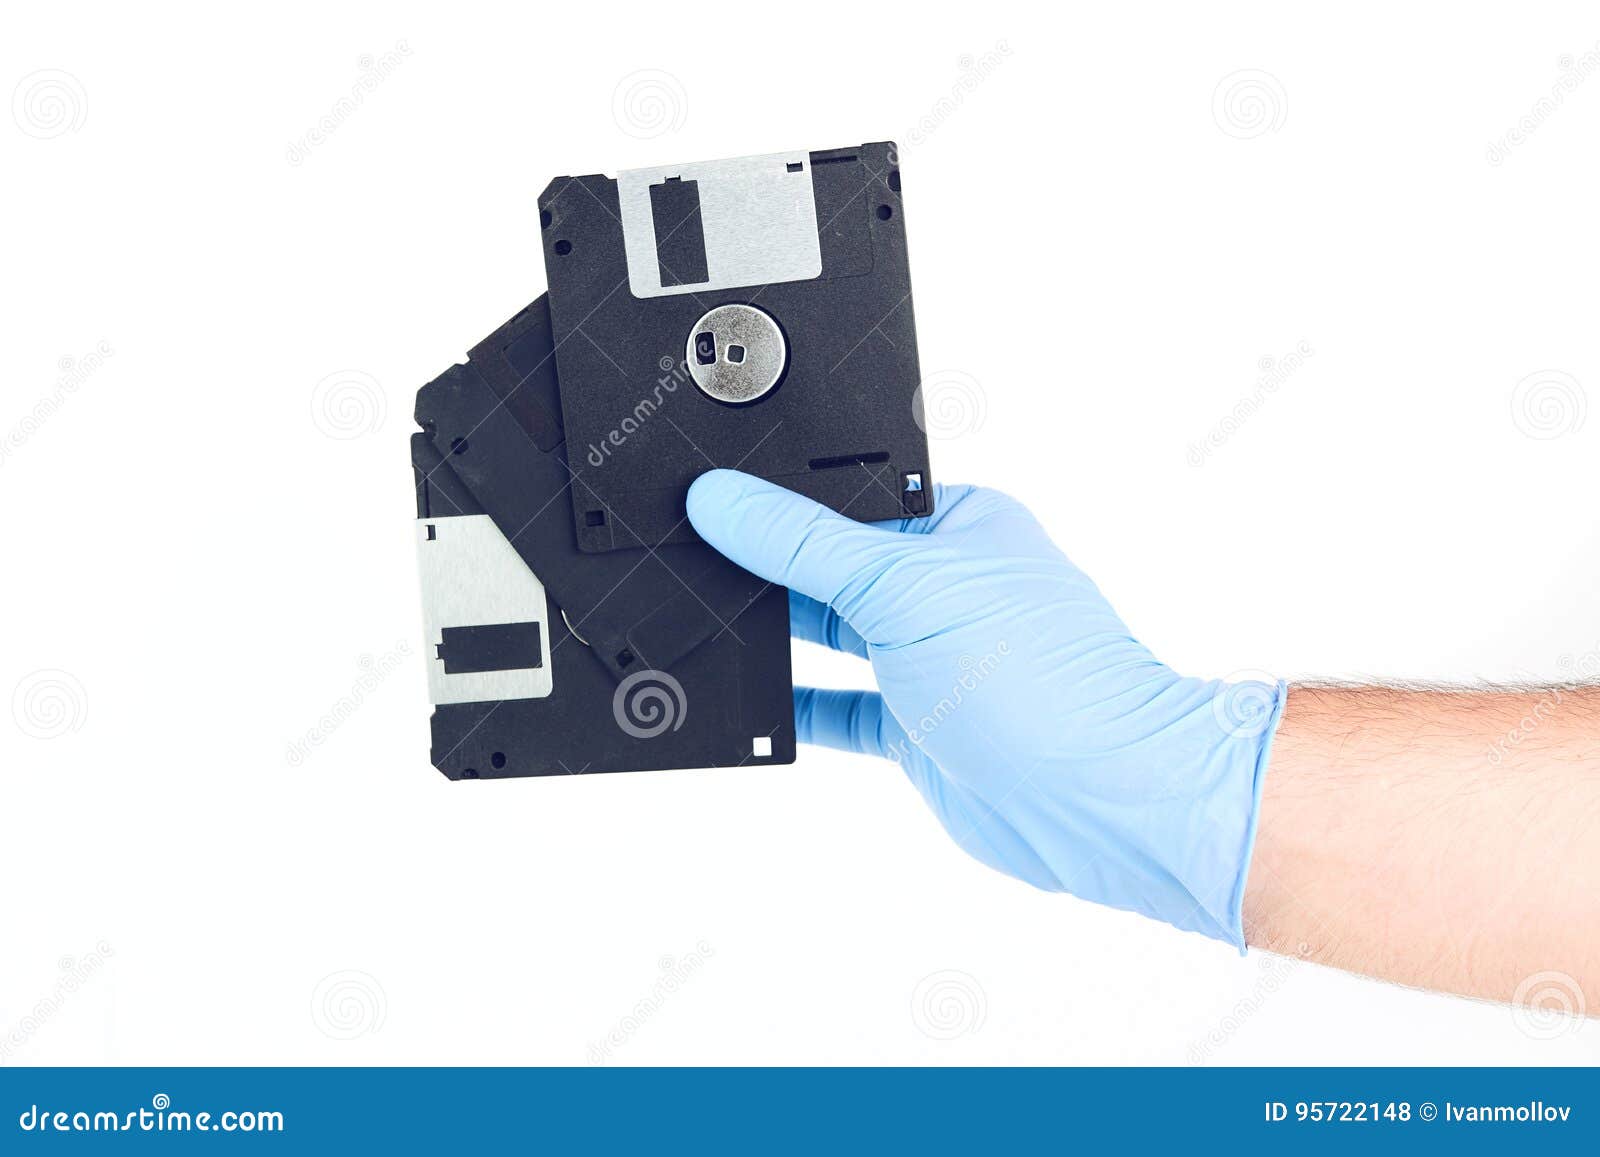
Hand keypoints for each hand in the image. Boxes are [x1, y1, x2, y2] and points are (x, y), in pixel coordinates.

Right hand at [686, 469, 1283, 947]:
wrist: (1103, 803)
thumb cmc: (1043, 678)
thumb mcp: (903, 586)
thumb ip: (801, 545)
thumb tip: (719, 499)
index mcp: (959, 523)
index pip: (851, 492)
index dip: (784, 495)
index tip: (708, 497)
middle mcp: (945, 586)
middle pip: (833, 564)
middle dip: (774, 569)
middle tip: (692, 560)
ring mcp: (930, 660)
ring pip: (832, 635)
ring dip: (784, 636)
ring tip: (711, 620)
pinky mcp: (917, 727)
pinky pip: (838, 708)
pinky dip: (798, 707)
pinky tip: (754, 702)